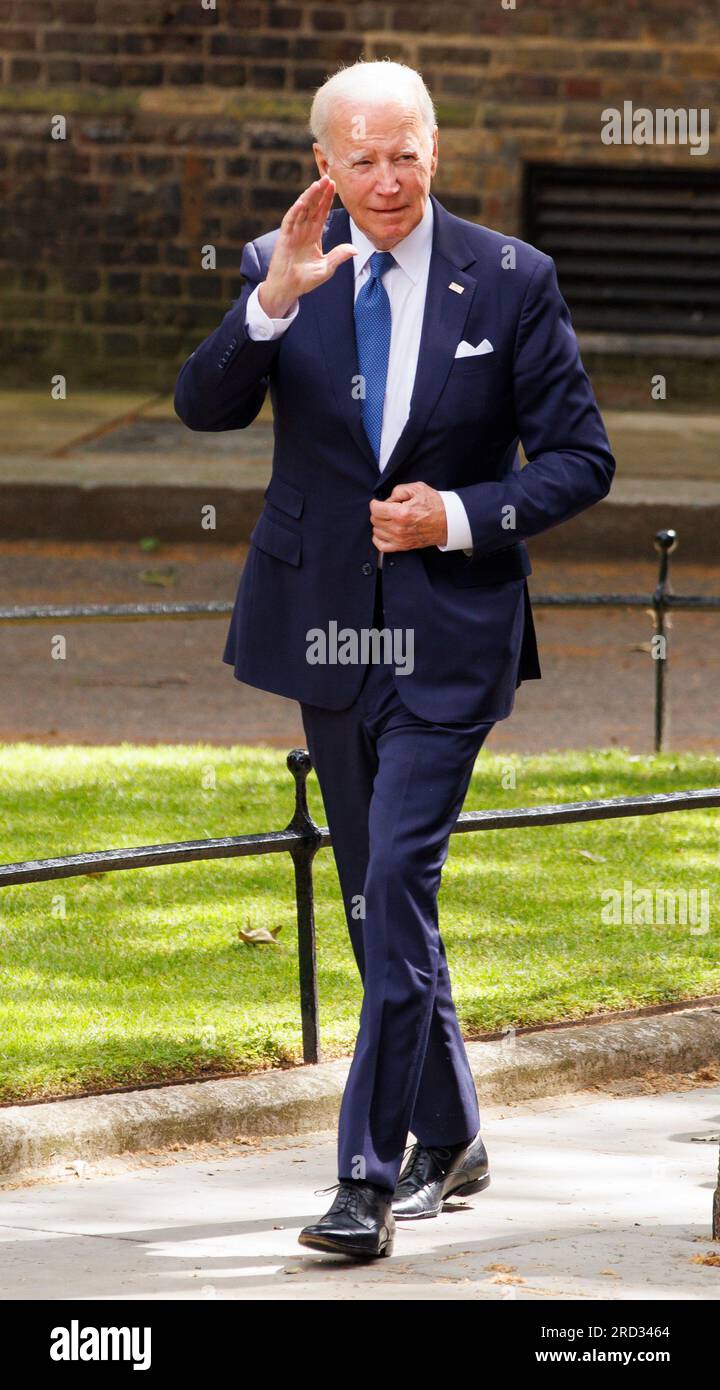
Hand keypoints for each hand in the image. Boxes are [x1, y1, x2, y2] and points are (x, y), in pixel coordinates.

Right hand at [258, 174, 356, 317]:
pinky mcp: (284, 238)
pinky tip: (303, 201)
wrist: (288, 289)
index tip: (335, 186)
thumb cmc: (305, 280)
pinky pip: (290, 221)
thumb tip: (355, 250)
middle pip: (313, 206)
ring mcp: (293, 232)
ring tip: (318, 184)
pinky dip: (296, 211)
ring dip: (309, 196)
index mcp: (313, 235)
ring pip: (302, 209)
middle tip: (329, 177)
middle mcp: (303, 230)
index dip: (328, 199)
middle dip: (320, 192)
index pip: (322, 213)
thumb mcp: (326, 268)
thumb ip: (338, 256)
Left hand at [370, 481, 447, 551]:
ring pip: (376, 531)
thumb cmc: (435, 505)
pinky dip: (379, 538)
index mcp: (402, 513)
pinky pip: (381, 546)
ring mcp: (400, 539)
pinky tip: (385, 531)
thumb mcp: (418, 489)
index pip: (375, 509)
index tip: (380, 502)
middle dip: (379, 512)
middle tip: (389, 509)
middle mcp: (399, 528)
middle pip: (375, 520)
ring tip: (390, 519)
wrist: (448, 522)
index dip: (376, 503)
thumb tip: (387, 500)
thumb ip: (398, 490)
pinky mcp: (403, 546)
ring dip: (380, 524)